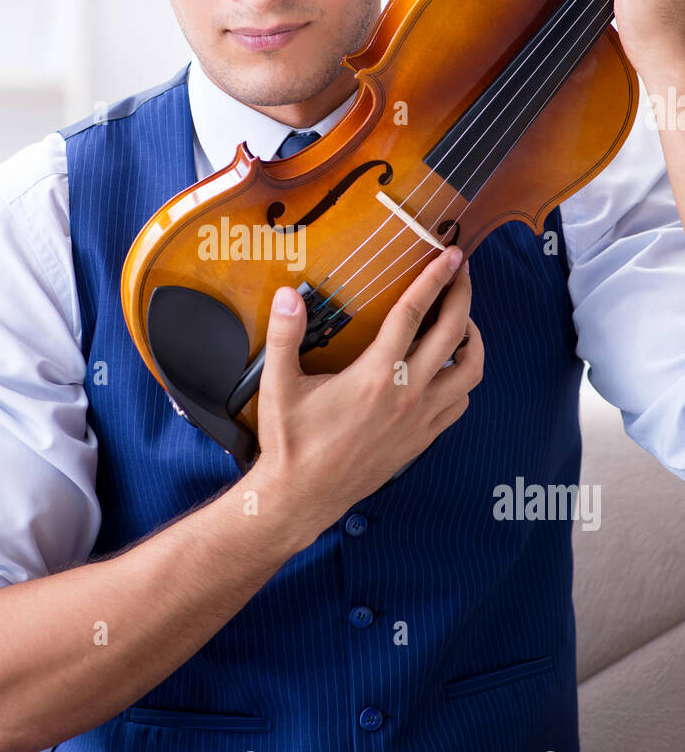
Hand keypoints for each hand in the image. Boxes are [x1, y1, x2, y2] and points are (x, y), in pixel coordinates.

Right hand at [255, 246, 483, 536]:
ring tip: (463, 320)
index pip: (415, 313)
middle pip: (454, 333)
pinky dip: (463, 378)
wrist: (302, 497)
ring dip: (472, 339)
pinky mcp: (422, 439)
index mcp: (376, 375)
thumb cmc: (291, 443)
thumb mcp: (278, 385)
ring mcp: (420, 419)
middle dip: (463, 295)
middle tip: (462, 273)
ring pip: (470, 372)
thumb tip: (287, 296)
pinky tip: (448, 368)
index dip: (435, 278)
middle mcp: (407, 395)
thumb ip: (284, 336)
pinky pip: (459, 402)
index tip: (451, 254)